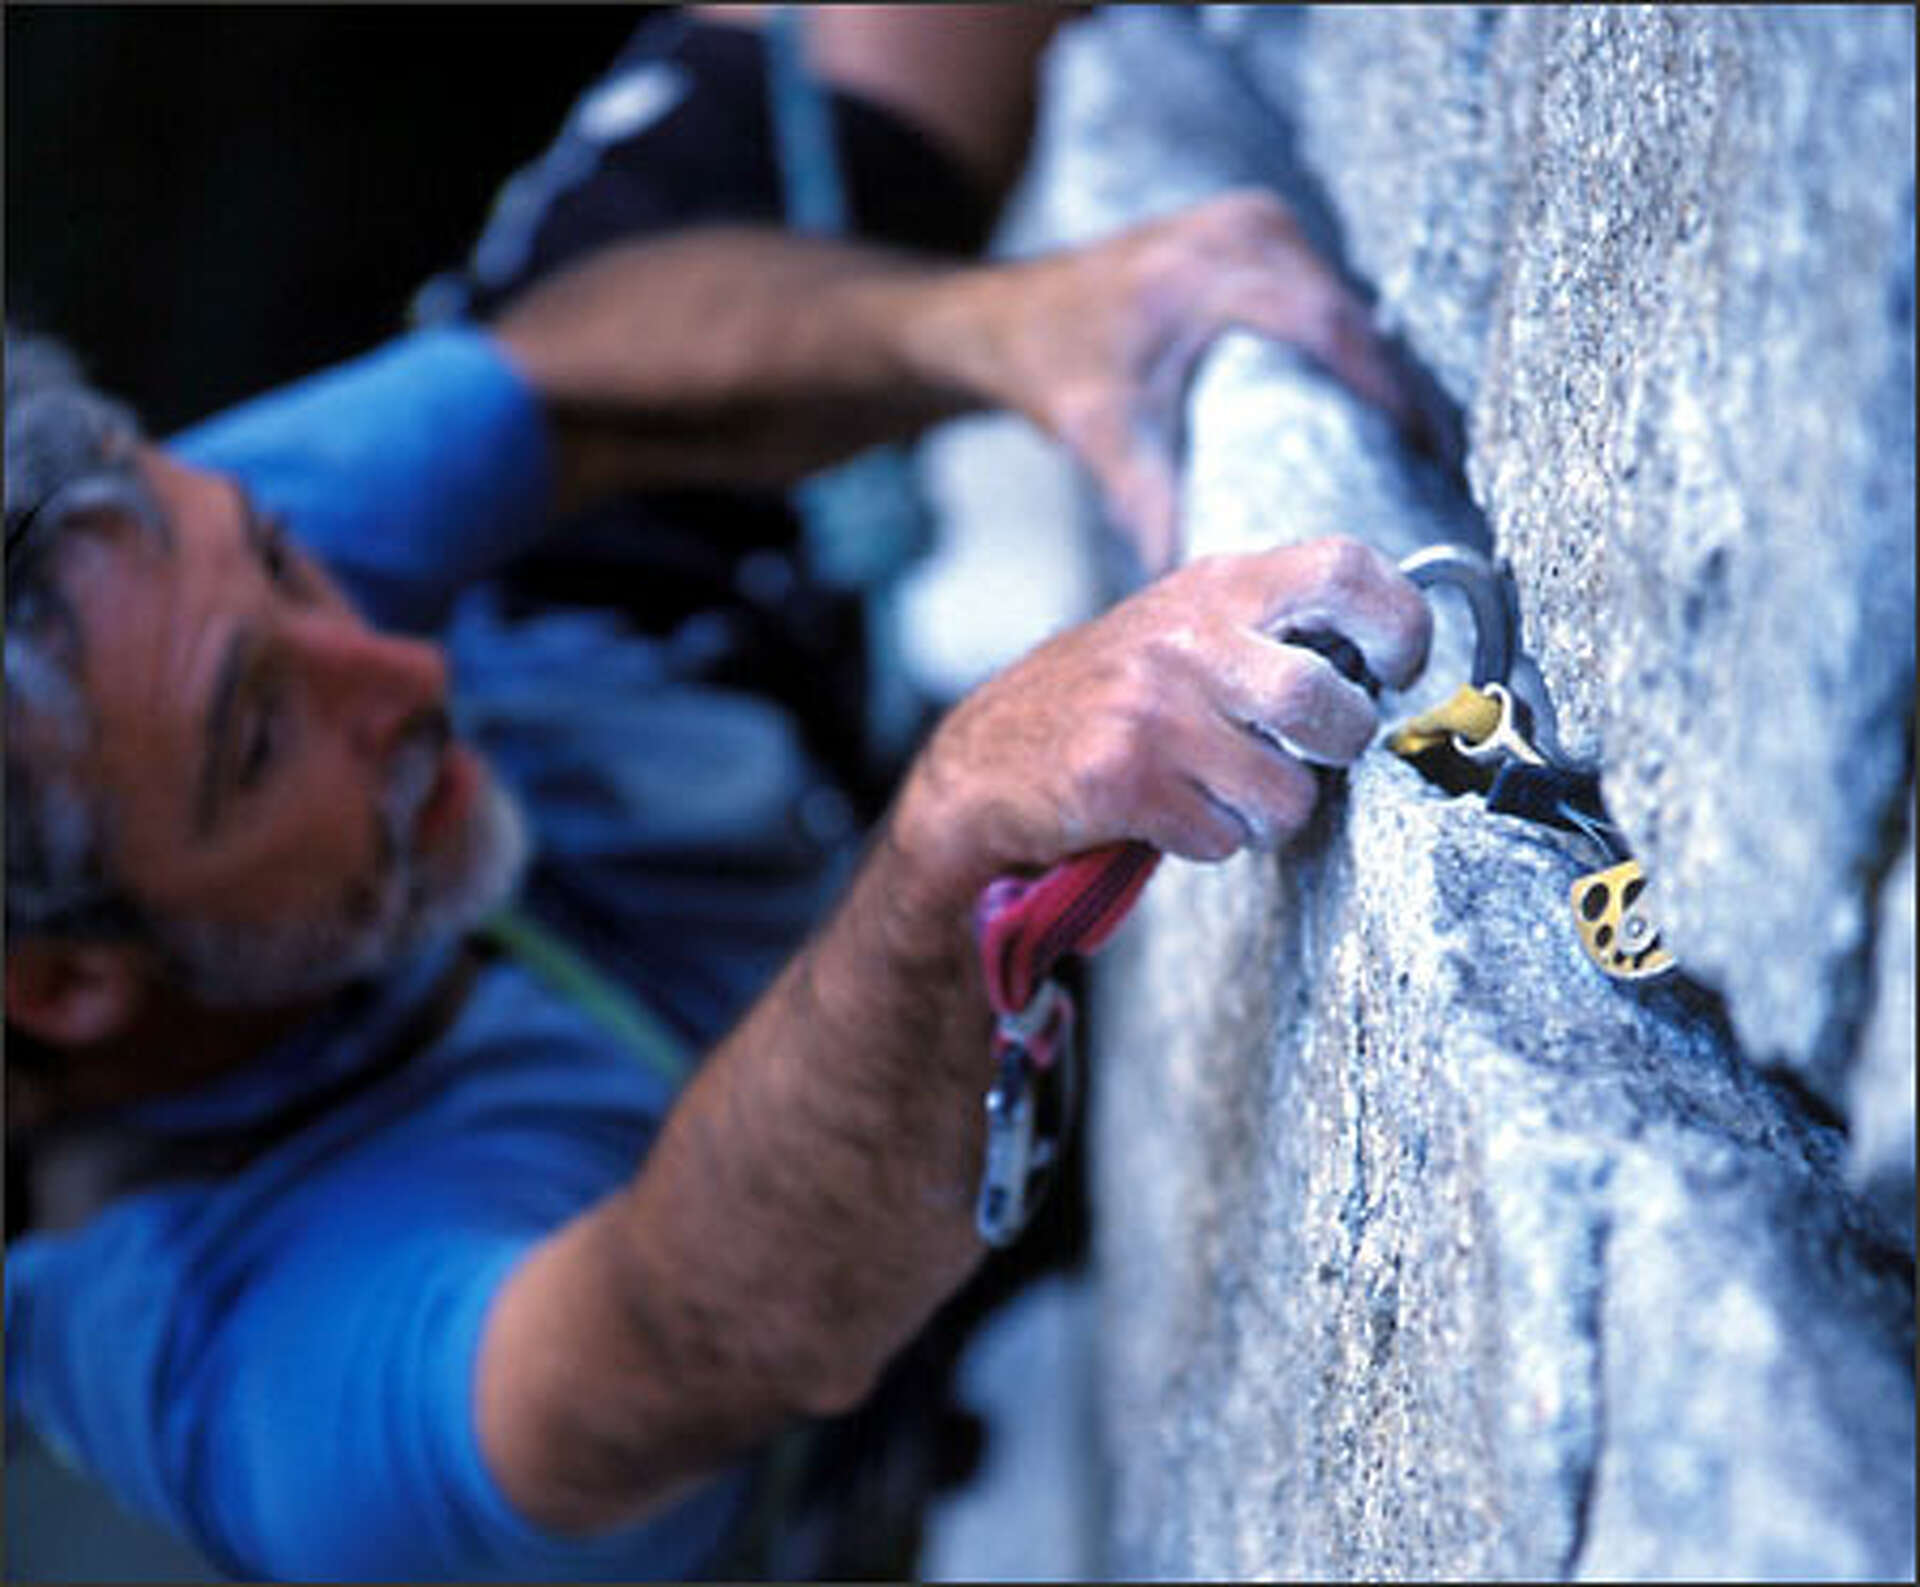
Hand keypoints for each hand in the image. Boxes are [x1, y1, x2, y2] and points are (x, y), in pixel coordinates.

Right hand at [896, 536, 1430, 892]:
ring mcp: (1152, 710)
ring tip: (1223, 793)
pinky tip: (1169, 817)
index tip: (1395, 668)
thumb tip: (1383, 665)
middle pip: (1323, 701)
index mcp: (1215, 587)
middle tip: (1310, 755)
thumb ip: (1269, 631)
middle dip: (1336, 749)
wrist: (987, 761)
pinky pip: (1223, 837)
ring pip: (1286, 793)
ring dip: (1268, 815)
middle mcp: (1185, 638)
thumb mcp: (1184, 631)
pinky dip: (1211, 842)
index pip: (1342, 568)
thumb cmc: (1107, 701)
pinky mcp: (1121, 779)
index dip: (1398, 623)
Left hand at [922, 192, 1423, 574]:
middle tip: (1439, 466)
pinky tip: (1372, 401)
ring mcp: (1253, 220)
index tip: (1431, 453)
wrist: (1006, 316)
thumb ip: (1148, 507)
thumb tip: (1189, 584)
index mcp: (1212, 267)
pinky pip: (1324, 288)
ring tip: (1420, 445)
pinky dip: (1348, 342)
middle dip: (1397, 389)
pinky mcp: (1256, 230)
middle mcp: (1245, 228)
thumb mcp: (1102, 437)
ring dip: (1379, 367)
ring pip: (1345, 300)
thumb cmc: (1054, 368)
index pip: (1329, 327)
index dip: (1390, 391)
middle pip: (1350, 315)